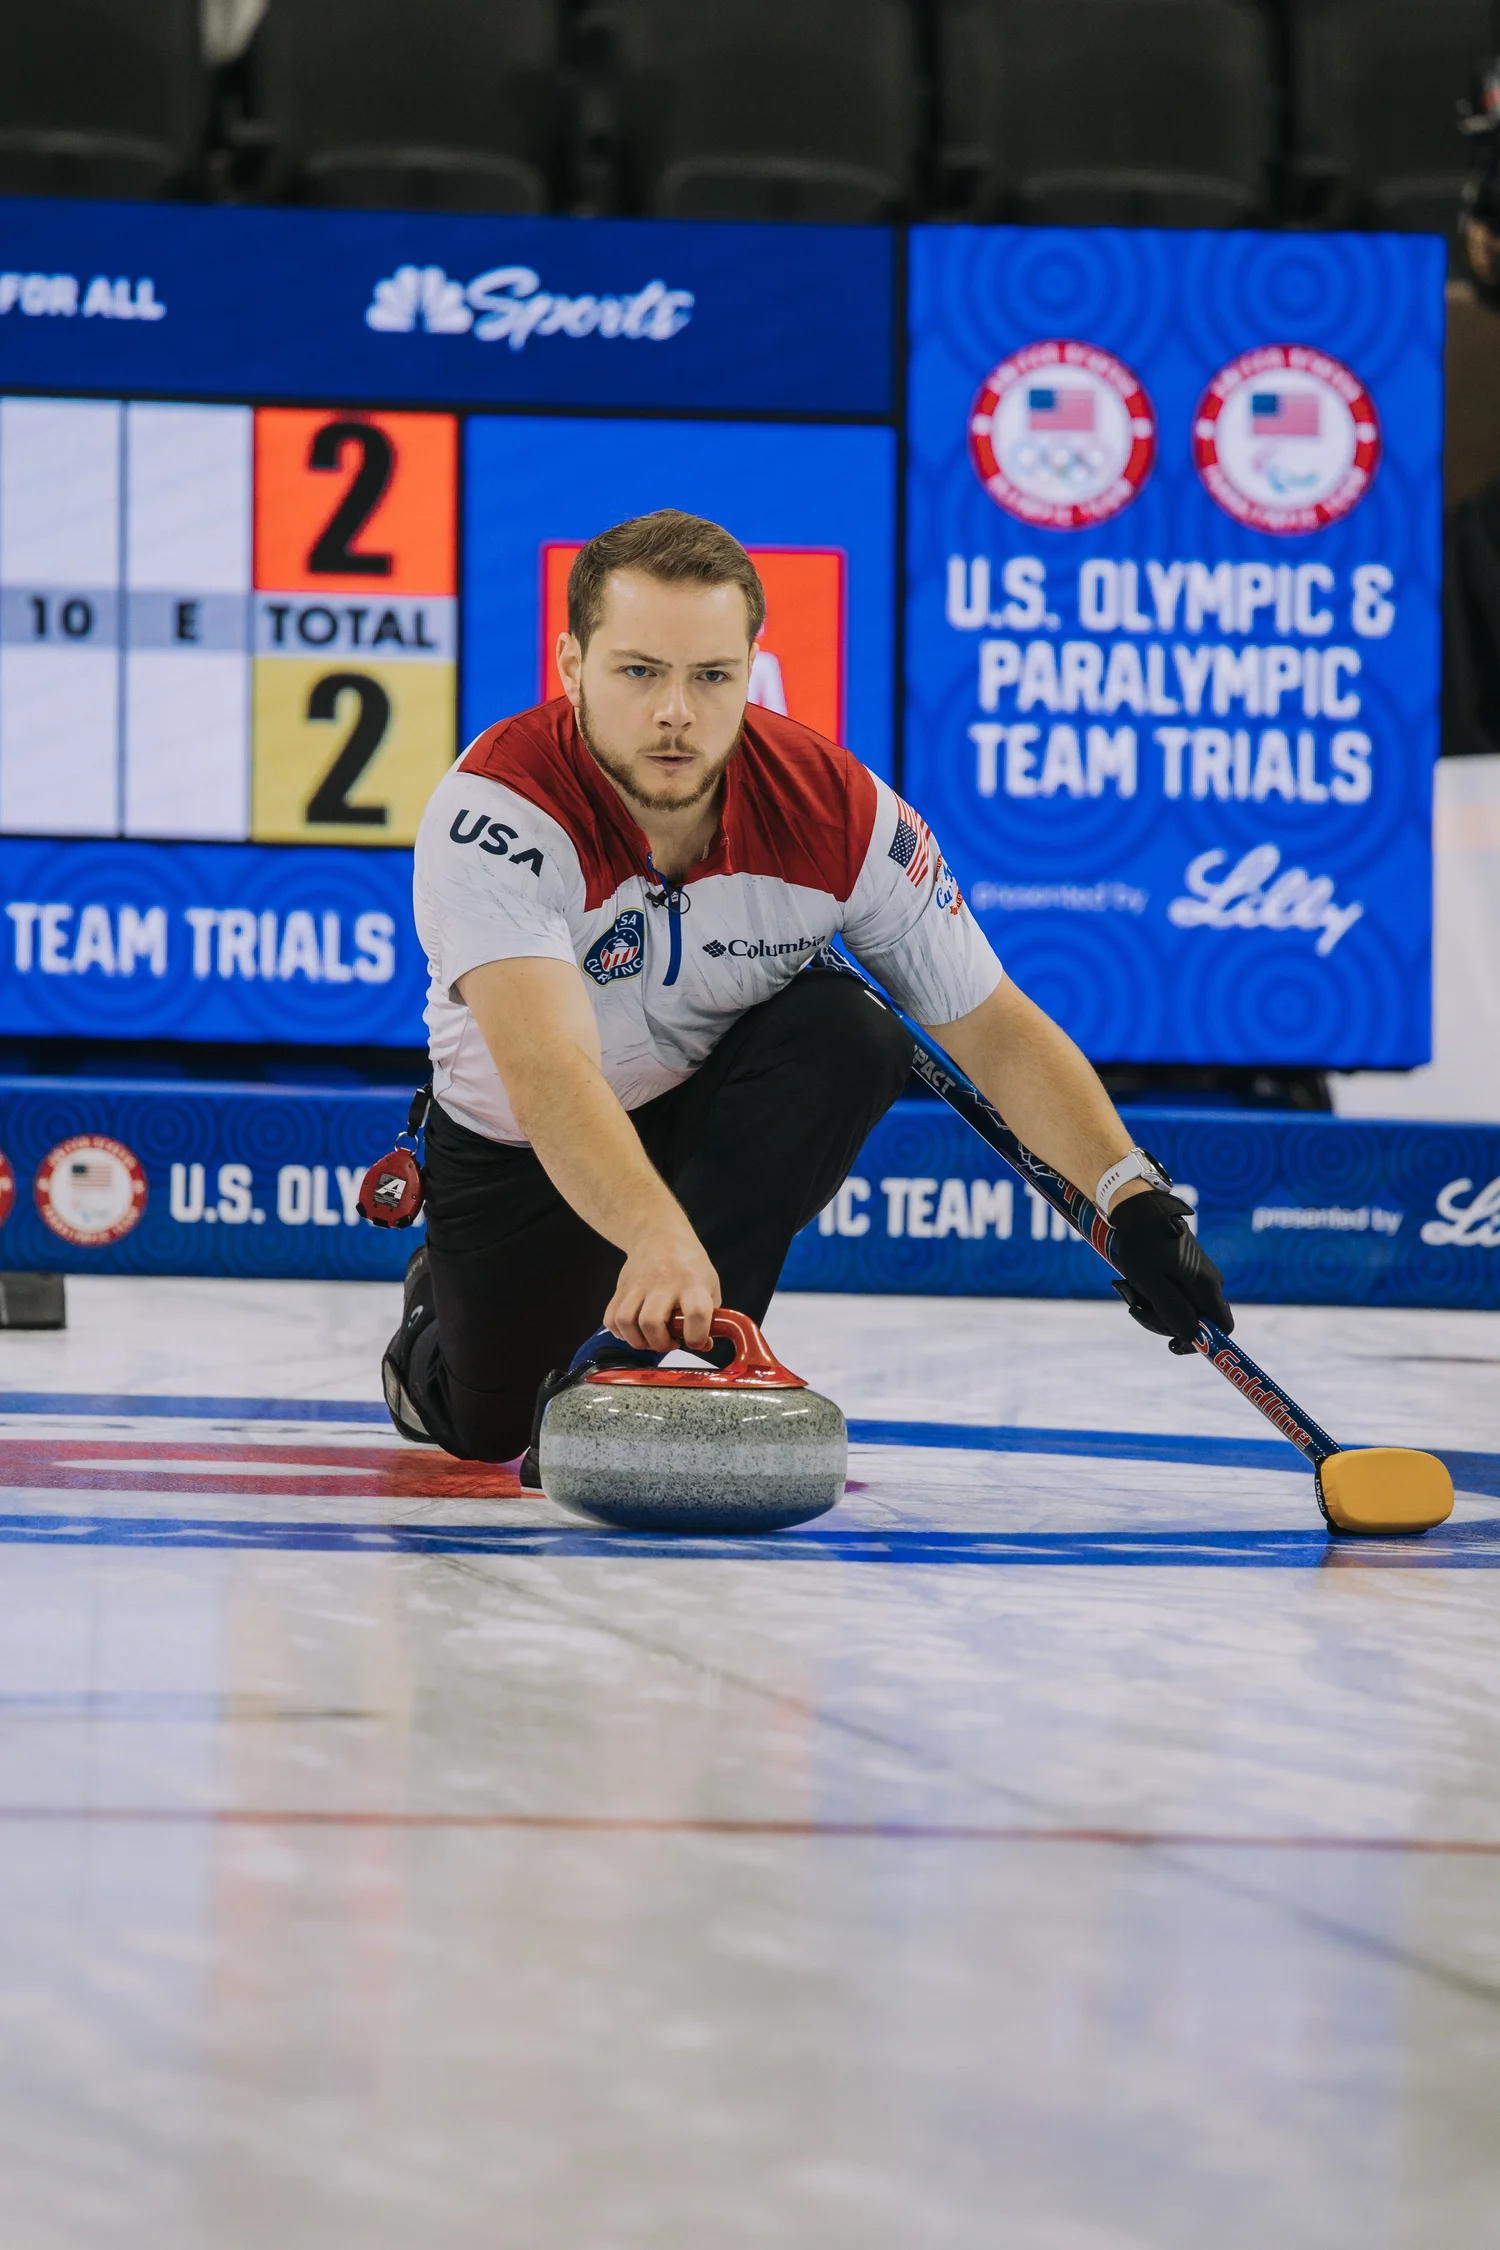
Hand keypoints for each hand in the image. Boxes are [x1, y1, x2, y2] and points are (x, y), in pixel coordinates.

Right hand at [605, 1224, 720, 1353]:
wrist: (658, 1234)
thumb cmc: (688, 1265)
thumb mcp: (709, 1285)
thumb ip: (710, 1317)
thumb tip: (704, 1346)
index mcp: (692, 1283)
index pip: (696, 1313)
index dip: (696, 1335)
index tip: (697, 1341)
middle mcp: (664, 1283)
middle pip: (652, 1322)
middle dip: (660, 1343)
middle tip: (669, 1342)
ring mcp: (638, 1285)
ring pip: (626, 1321)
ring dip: (638, 1341)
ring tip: (651, 1339)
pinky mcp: (620, 1288)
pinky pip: (611, 1319)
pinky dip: (620, 1333)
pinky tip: (635, 1331)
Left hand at [1108, 1189, 1232, 1353]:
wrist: (1139, 1209)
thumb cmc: (1143, 1244)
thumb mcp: (1152, 1283)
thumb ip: (1173, 1311)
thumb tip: (1191, 1337)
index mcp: (1207, 1287)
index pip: (1223, 1328)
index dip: (1202, 1342)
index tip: (1172, 1344)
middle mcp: (1210, 1283)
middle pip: (1196, 1321)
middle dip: (1162, 1321)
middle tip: (1133, 1307)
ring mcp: (1199, 1276)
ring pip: (1181, 1308)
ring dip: (1153, 1307)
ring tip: (1127, 1289)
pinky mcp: (1187, 1270)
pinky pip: (1174, 1294)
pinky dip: (1153, 1294)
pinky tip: (1133, 1284)